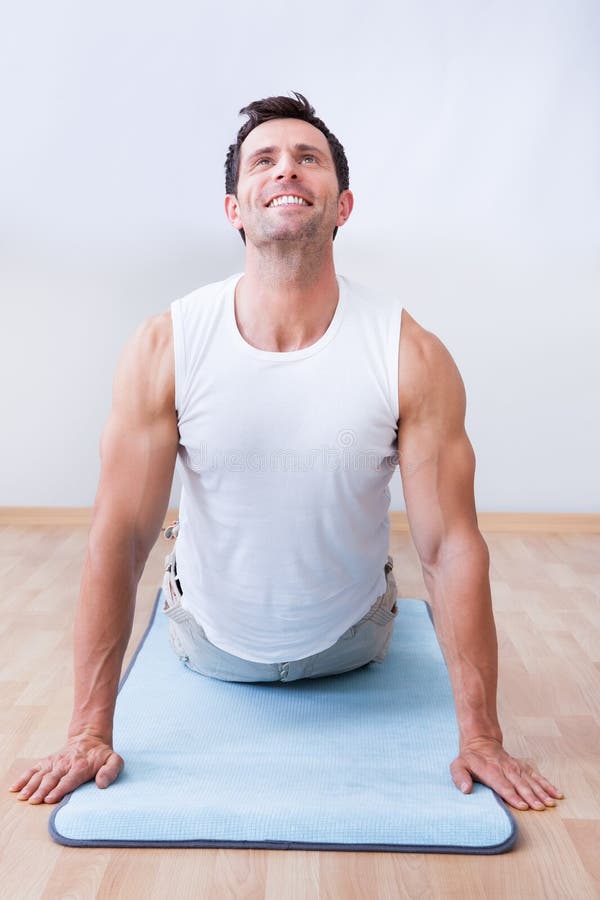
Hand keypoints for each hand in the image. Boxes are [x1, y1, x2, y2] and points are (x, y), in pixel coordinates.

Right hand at [9, 731, 123, 804]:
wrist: (89, 737)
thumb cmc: (101, 755)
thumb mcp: (114, 760)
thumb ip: (111, 771)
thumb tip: (102, 784)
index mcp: (81, 766)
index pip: (69, 779)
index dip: (60, 789)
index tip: (50, 798)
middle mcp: (65, 764)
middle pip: (52, 778)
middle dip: (42, 790)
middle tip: (34, 801)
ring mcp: (54, 762)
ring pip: (41, 774)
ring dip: (31, 786)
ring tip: (23, 797)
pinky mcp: (47, 762)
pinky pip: (33, 769)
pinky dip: (23, 778)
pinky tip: (15, 788)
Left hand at [450, 736, 563, 810]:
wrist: (481, 741)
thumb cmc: (469, 759)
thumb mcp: (458, 766)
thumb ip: (460, 777)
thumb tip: (465, 790)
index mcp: (490, 771)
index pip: (502, 785)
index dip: (512, 795)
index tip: (523, 805)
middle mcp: (505, 769)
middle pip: (519, 784)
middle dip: (530, 796)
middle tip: (540, 807)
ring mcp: (516, 767)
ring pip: (530, 780)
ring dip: (541, 792)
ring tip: (551, 803)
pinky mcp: (523, 767)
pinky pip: (536, 776)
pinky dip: (547, 784)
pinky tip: (556, 793)